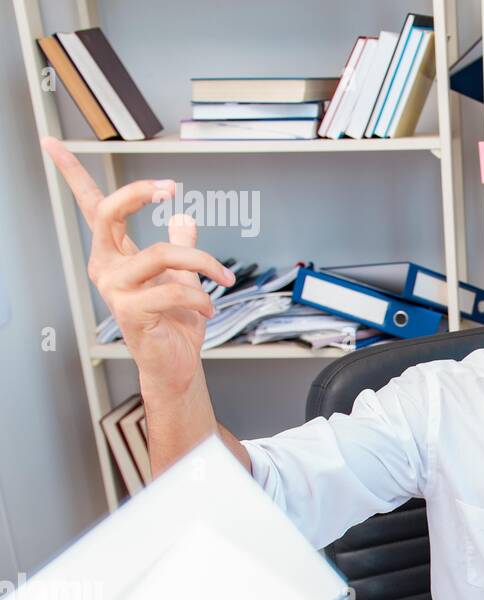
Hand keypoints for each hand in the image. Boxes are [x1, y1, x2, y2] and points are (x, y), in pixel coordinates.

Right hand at [41, 137, 234, 394]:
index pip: (89, 207)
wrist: (177, 364)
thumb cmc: (174, 322)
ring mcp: (114, 289)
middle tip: (171, 188)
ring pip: (160, 252)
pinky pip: (175, 289)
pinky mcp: (129, 311)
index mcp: (115, 253)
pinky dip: (202, 296)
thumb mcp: (182, 274)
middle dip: (139, 193)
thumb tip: (182, 216)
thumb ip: (180, 244)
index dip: (70, 172)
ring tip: (222, 278)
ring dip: (203, 262)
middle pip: (108, 212)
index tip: (52, 141)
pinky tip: (207, 308)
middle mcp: (106, 267)